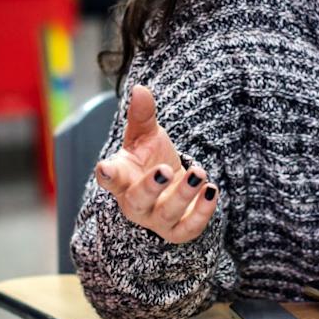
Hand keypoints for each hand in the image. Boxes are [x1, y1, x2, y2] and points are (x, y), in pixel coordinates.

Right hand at [93, 84, 218, 243]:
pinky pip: (190, 228)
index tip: (105, 168)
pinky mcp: (179, 230)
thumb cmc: (150, 159)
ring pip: (167, 214)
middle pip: (138, 200)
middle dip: (151, 187)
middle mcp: (135, 203)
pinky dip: (202, 213)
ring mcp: (157, 219)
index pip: (109, 178)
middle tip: (165, 169)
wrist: (170, 187)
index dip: (107, 174)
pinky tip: (212, 191)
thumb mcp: (146, 135)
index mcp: (122, 178)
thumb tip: (140, 89)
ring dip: (184, 195)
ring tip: (199, 173)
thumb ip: (142, 115)